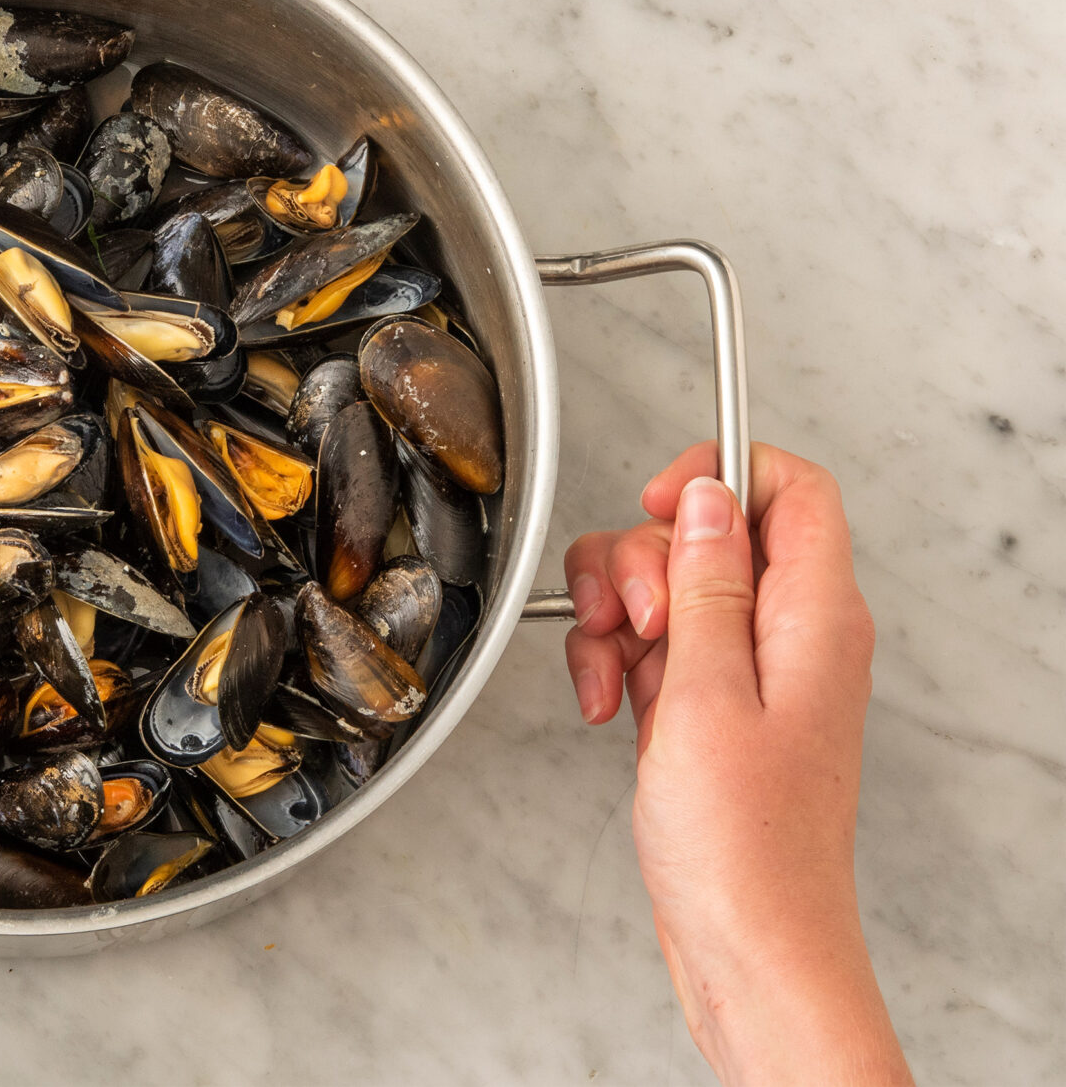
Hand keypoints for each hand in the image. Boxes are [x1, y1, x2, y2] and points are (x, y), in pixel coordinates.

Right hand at [564, 444, 909, 1084]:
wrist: (750, 948)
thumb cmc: (746, 851)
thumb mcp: (707, 694)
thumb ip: (705, 584)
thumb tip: (707, 498)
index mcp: (814, 618)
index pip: (788, 487)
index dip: (716, 475)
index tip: (655, 504)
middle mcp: (789, 636)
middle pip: (706, 533)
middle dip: (641, 561)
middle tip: (630, 620)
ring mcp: (747, 672)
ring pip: (665, 587)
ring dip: (615, 617)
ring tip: (610, 675)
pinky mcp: (709, 707)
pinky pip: (652, 645)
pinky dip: (615, 662)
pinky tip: (608, 704)